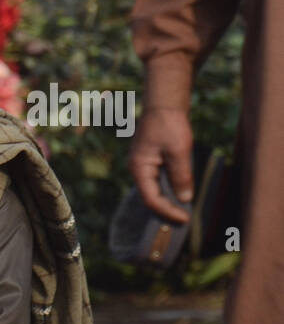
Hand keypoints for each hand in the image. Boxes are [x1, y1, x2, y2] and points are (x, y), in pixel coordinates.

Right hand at [128, 107, 194, 222]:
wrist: (164, 104)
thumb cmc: (169, 125)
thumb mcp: (179, 151)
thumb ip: (181, 176)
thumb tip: (184, 199)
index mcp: (139, 168)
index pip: (151, 198)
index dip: (167, 211)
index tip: (185, 218)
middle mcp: (138, 169)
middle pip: (151, 196)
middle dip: (167, 209)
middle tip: (185, 219)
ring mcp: (144, 165)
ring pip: (155, 189)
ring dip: (169, 200)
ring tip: (184, 210)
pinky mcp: (152, 161)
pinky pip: (159, 180)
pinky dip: (170, 189)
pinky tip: (181, 193)